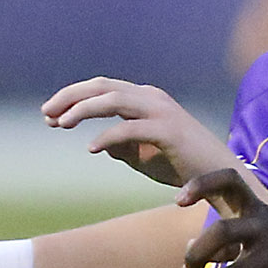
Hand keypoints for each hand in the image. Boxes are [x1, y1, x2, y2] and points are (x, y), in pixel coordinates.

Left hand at [41, 77, 231, 189]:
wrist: (221, 180)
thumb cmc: (183, 167)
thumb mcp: (144, 156)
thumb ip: (121, 147)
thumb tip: (100, 144)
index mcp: (145, 99)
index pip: (101, 89)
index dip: (72, 99)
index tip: (50, 116)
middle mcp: (151, 98)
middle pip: (101, 87)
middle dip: (70, 98)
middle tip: (46, 114)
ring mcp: (161, 111)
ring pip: (112, 100)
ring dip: (82, 110)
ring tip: (61, 124)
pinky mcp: (168, 131)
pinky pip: (129, 129)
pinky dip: (107, 137)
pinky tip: (91, 149)